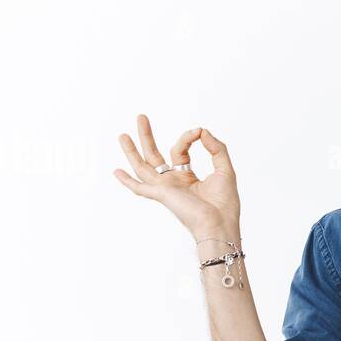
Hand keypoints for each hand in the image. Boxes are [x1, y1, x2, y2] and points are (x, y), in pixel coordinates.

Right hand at [113, 114, 241, 238]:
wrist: (220, 223)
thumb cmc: (224, 203)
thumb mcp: (224, 169)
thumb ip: (216, 148)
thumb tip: (202, 131)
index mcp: (187, 178)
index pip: (180, 151)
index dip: (187, 137)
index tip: (198, 132)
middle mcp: (173, 183)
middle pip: (154, 156)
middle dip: (146, 136)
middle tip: (141, 117)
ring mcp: (165, 189)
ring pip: (143, 167)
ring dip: (132, 151)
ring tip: (122, 135)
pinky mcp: (161, 195)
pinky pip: (140, 188)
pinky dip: (127, 181)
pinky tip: (116, 171)